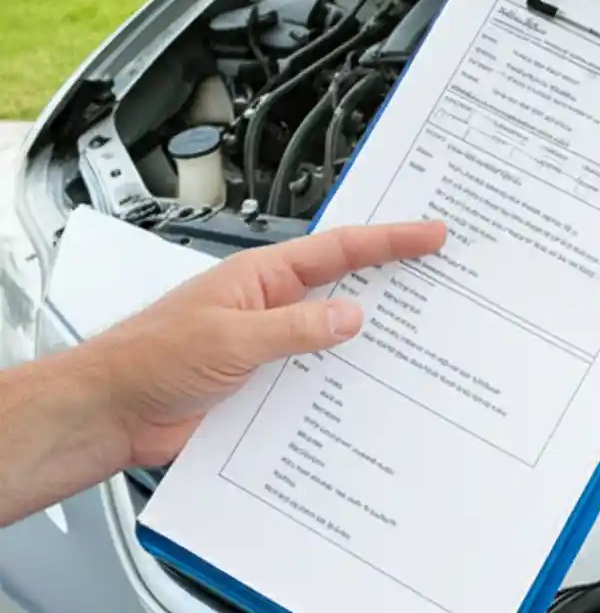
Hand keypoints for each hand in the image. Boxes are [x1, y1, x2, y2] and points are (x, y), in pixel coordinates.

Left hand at [88, 220, 446, 467]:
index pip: (338, 250)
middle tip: (441, 278)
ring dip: (371, 342)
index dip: (390, 241)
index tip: (431, 235)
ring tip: (420, 341)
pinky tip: (369, 394)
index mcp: (262, 276)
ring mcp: (270, 346)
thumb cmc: (148, 359)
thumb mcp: (231, 338)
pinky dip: (344, 384)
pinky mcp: (265, 385)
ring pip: (335, 338)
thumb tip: (350, 317)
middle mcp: (271, 306)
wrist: (111, 413)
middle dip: (393, 282)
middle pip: (344, 288)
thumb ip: (295, 328)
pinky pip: (316, 379)